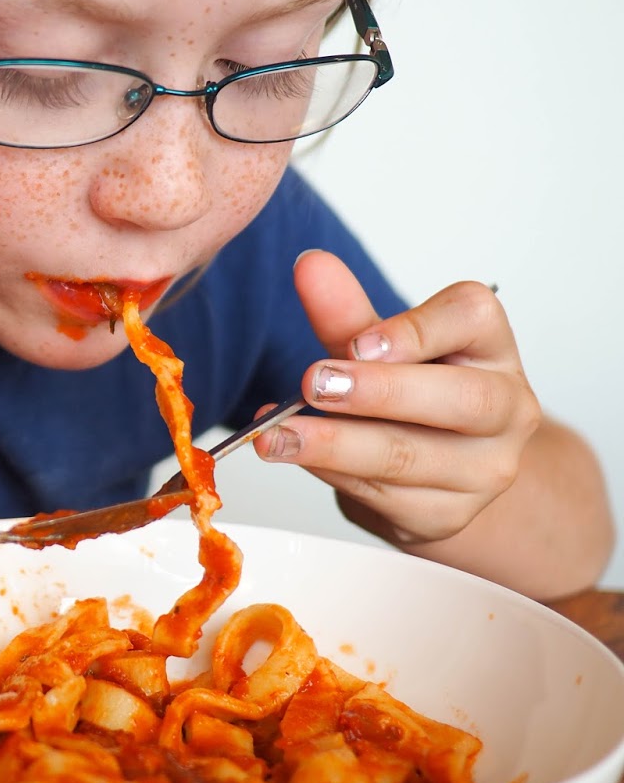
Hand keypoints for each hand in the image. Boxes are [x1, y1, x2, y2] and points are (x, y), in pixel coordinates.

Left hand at [253, 249, 540, 547]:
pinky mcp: (448, 515)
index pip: (472, 318)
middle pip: (462, 398)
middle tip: (314, 383)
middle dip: (380, 393)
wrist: (430, 468)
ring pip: (411, 457)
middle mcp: (506, 407)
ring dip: (334, 444)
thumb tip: (309, 266)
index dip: (415, 330)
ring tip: (276, 432)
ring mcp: (484, 469)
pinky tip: (294, 456)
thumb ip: (346, 312)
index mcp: (492, 346)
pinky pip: (386, 497)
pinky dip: (331, 474)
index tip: (359, 343)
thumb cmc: (409, 391)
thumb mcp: (379, 347)